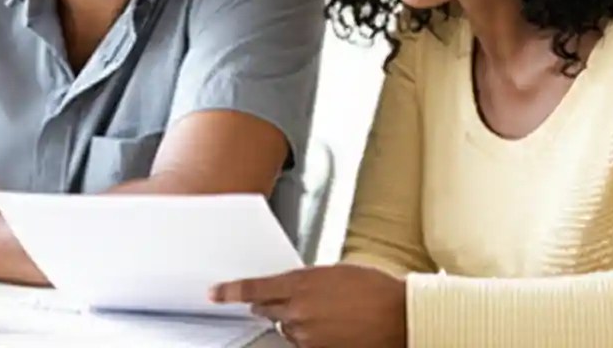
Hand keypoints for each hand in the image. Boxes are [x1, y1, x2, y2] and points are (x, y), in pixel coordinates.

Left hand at [210, 265, 405, 347]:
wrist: (398, 317)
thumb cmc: (374, 289)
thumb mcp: (336, 273)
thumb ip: (308, 281)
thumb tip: (295, 288)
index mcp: (301, 283)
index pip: (254, 288)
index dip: (230, 291)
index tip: (215, 293)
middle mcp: (297, 310)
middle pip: (265, 309)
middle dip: (268, 304)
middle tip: (280, 300)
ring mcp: (305, 335)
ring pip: (285, 328)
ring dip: (295, 321)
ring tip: (325, 314)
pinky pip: (301, 344)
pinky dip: (309, 336)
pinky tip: (330, 328)